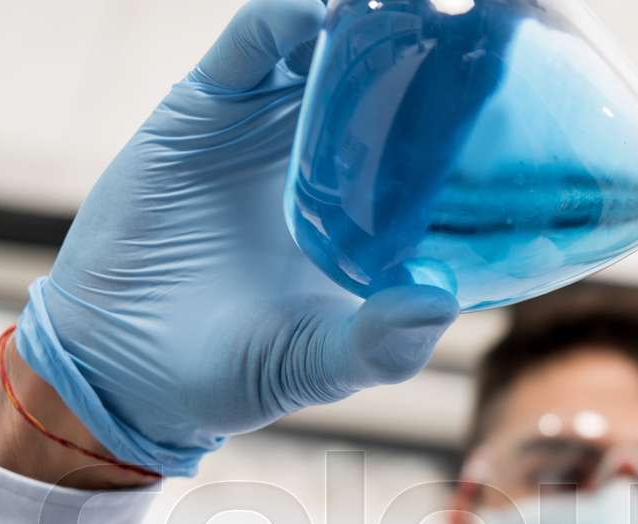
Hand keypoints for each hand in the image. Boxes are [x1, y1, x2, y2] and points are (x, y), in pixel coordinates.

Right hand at [11, 0, 458, 477]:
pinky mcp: (207, 105)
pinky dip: (285, 16)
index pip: (431, 144)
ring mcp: (268, 125)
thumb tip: (438, 300)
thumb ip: (383, 344)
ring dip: (364, 17)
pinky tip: (320, 10)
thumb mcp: (323, 366)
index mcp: (370, 211)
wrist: (122, 369)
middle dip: (429, 43)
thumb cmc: (235, 372)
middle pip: (388, 77)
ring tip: (411, 6)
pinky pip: (252, 43)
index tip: (515, 91)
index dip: (469, 115)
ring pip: (326, 44)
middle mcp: (327, 158)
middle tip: (474, 21)